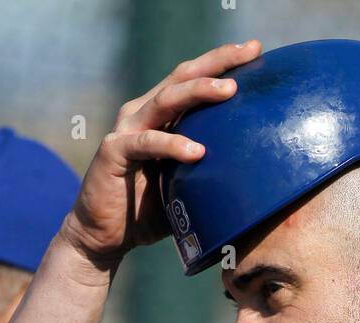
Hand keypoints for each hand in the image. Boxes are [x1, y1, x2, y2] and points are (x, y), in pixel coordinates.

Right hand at [59, 40, 261, 271]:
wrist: (104, 235)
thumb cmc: (147, 212)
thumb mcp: (186, 190)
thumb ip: (210, 176)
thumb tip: (255, 182)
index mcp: (161, 116)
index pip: (193, 80)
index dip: (222, 63)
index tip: (255, 51)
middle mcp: (143, 113)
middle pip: (182, 77)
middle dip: (217, 63)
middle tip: (248, 53)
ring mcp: (127, 130)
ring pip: (166, 101)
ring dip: (198, 92)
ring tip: (229, 91)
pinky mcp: (114, 152)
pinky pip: (146, 143)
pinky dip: (172, 145)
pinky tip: (197, 152)